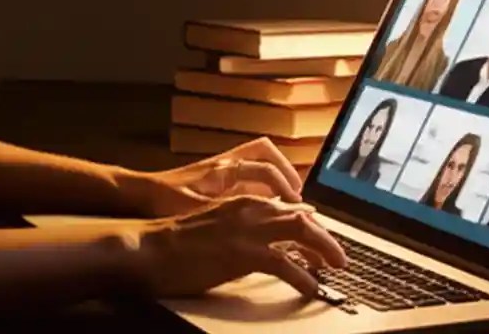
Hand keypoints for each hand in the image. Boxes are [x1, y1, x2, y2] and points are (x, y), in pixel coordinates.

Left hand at [120, 137, 305, 217]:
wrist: (138, 193)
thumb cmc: (163, 200)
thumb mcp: (195, 209)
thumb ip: (226, 212)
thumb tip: (256, 219)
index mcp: (223, 168)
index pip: (264, 169)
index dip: (283, 186)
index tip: (295, 204)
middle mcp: (225, 163)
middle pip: (265, 153)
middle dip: (286, 171)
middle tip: (298, 196)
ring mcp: (220, 168)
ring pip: (257, 159)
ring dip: (275, 174)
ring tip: (288, 198)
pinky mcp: (215, 178)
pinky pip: (247, 172)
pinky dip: (261, 183)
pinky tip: (265, 205)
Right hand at [129, 195, 347, 297]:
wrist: (151, 249)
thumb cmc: (176, 242)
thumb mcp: (215, 225)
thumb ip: (241, 229)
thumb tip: (264, 246)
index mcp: (243, 201)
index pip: (288, 208)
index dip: (309, 226)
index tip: (320, 240)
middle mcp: (250, 209)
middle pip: (302, 218)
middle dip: (324, 238)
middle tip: (337, 257)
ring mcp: (248, 230)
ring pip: (301, 234)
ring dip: (323, 251)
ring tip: (334, 268)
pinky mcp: (243, 253)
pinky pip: (286, 265)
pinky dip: (302, 277)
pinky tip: (311, 287)